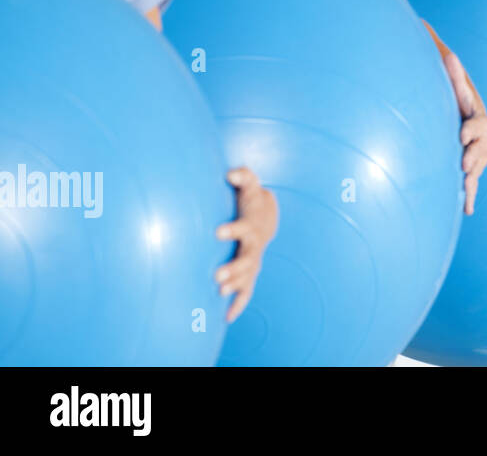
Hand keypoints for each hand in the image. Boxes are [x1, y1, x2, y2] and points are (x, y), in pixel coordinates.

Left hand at [215, 167, 277, 322]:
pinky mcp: (250, 271)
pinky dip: (239, 304)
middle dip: (233, 269)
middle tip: (216, 277)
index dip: (232, 230)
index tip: (217, 232)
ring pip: (247, 276)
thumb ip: (242, 176)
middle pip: (247, 258)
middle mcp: (255, 245)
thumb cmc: (250, 199)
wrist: (265, 215)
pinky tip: (226, 318)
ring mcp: (254, 260)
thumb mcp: (249, 184)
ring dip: (234, 285)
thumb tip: (231, 173)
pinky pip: (247, 290)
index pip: (243, 228)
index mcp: (252, 225)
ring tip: (218, 293)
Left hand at [443, 48, 486, 214]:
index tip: (461, 135)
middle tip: (462, 162)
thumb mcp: (455, 91)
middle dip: (475, 155)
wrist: (463, 127)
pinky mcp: (469, 173)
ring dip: (472, 176)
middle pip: (484, 148)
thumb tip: (446, 50)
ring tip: (463, 183)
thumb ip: (454, 77)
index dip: (473, 130)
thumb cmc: (457, 106)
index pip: (481, 124)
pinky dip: (469, 198)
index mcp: (479, 120)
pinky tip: (467, 210)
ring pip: (478, 167)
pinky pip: (471, 185)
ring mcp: (478, 157)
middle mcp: (483, 139)